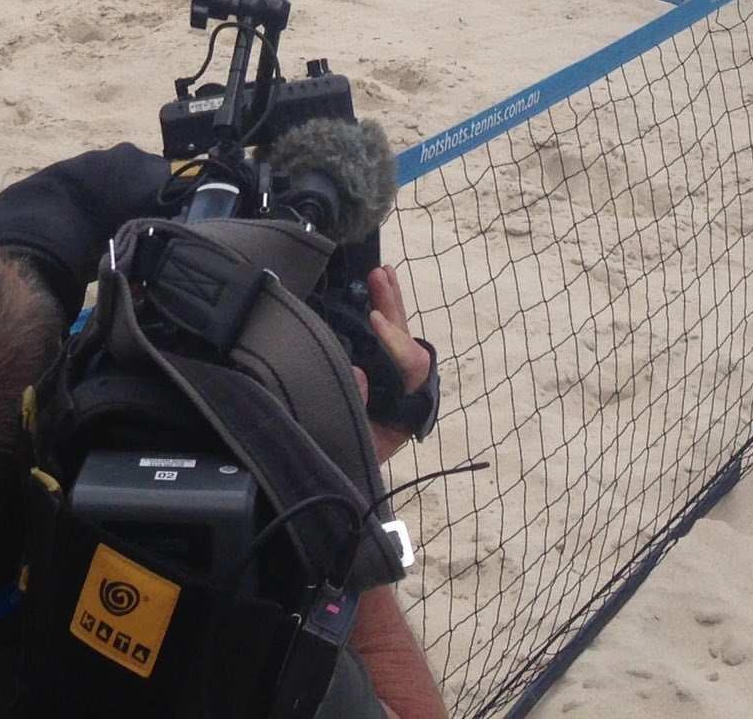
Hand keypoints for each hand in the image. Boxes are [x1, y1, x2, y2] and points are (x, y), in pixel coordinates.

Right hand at [355, 264, 434, 464]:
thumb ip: (357, 411)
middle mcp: (404, 390)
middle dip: (394, 309)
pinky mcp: (378, 373)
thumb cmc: (350, 463)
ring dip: (389, 303)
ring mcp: (392, 380)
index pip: (411, 366)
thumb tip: (359, 373)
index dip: (395, 342)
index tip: (374, 321)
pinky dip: (381, 312)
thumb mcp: (357, 445)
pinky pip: (384, 339)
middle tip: (379, 277)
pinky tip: (373, 288)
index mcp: (405, 409)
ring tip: (381, 272)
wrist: (341, 481)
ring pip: (398, 335)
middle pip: (408, 342)